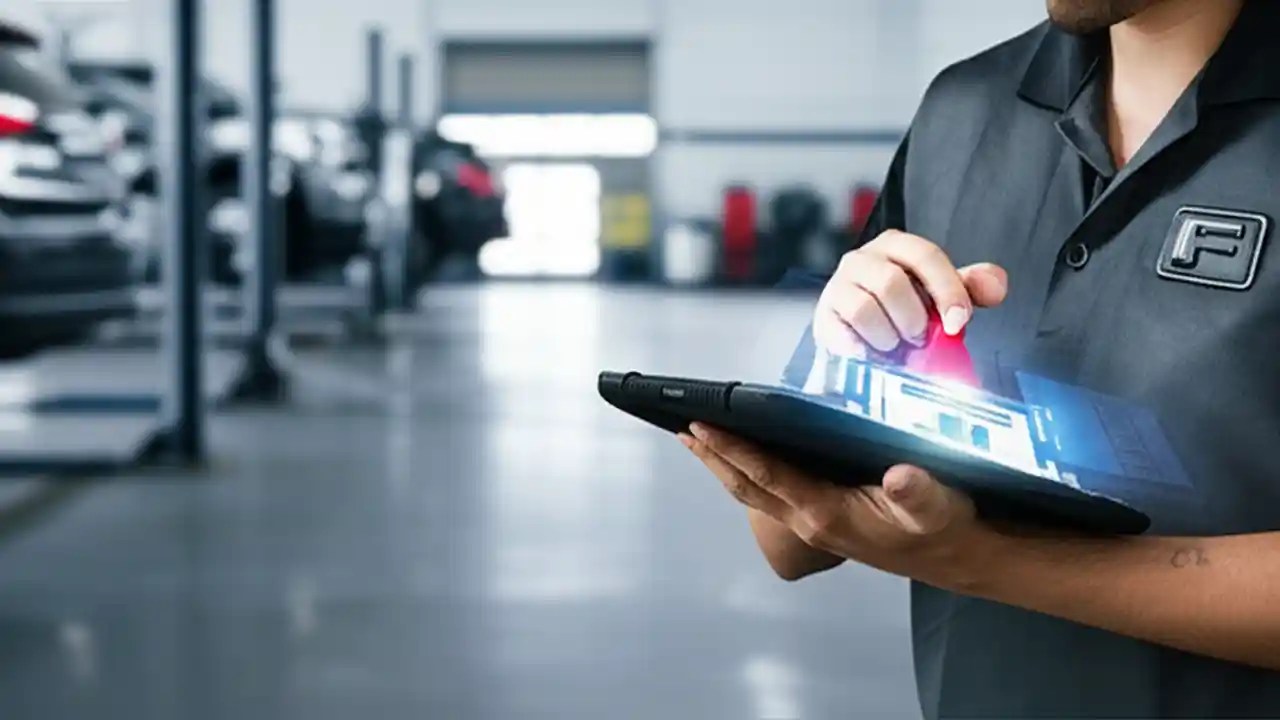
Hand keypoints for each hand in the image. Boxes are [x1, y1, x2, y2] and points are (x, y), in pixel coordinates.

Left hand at [682, 423, 991, 591]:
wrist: (959, 559)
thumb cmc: (946, 527)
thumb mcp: (939, 505)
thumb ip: (918, 492)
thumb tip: (900, 475)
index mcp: (827, 513)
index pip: (767, 474)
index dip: (732, 449)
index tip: (702, 425)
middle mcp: (810, 520)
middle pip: (746, 486)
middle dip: (712, 457)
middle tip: (682, 428)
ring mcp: (813, 523)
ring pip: (754, 492)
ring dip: (725, 465)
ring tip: (698, 439)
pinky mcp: (822, 519)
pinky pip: (772, 493)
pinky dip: (750, 472)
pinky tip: (747, 455)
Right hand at [815, 231, 1007, 355]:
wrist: (857, 328)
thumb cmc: (903, 307)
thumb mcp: (940, 293)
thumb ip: (971, 287)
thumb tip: (994, 286)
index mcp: (896, 246)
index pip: (925, 256)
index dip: (946, 290)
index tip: (957, 322)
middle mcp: (863, 259)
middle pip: (891, 282)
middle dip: (913, 320)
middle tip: (919, 339)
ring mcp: (838, 286)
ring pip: (864, 309)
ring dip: (888, 337)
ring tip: (894, 347)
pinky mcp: (823, 316)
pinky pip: (840, 334)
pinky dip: (862, 350)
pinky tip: (871, 354)